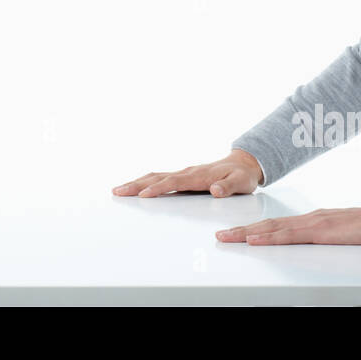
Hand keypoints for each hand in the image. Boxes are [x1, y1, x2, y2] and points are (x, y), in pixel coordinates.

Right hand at [112, 149, 264, 197]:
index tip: (144, 195)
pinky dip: (144, 182)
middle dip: (136, 185)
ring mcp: (183, 174)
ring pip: (155, 176)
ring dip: (136, 183)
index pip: (174, 182)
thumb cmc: (241, 176)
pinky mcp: (182, 177)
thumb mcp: (241, 183)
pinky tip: (135, 188)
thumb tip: (215, 190)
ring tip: (119, 190)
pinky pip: (159, 178)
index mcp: (198, 176)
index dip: (158, 189)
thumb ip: (229, 187)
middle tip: (118, 191)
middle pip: (157, 177)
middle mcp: (187, 172)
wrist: (242, 164)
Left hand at [214, 202, 360, 253]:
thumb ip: (324, 243)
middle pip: (267, 226)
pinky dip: (270, 238)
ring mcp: (313, 224)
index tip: (235, 234)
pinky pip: (290, 236)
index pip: (275, 227)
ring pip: (273, 229)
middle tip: (220, 237)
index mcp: (310, 222)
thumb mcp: (340, 240)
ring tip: (229, 238)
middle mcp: (307, 220)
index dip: (253, 230)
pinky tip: (256, 240)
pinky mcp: (321, 232)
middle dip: (242, 231)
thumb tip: (312, 251)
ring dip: (248, 234)